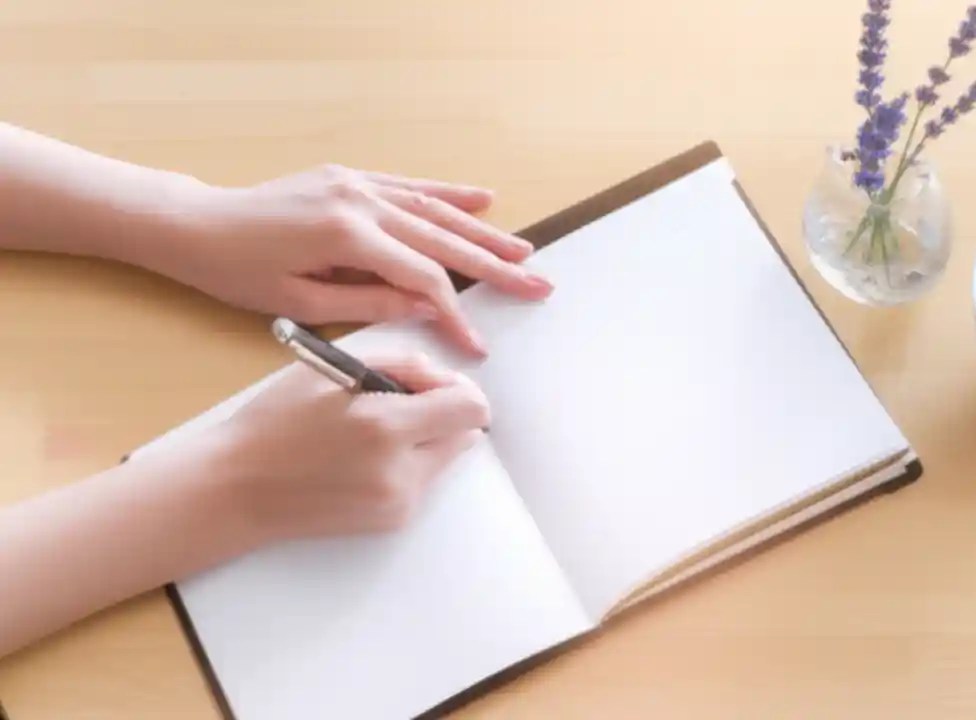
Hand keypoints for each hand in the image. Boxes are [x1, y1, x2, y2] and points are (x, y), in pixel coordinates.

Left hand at [166, 165, 553, 354]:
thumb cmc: (238, 273)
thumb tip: (425, 307)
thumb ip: (368, 303)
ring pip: (435, 210)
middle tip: (537, 285)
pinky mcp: (350, 178)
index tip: (475, 345)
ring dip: (484, 231)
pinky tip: (485, 197)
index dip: (453, 313)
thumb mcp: (300, 304)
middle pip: (442, 239)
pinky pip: (410, 186)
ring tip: (524, 252)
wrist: (198, 226)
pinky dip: (449, 193)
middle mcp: (360, 201)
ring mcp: (357, 184)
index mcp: (346, 236)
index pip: (420, 278)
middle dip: (494, 266)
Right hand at [213, 353, 489, 540]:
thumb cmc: (276, 422)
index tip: (435, 384)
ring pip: (447, 458)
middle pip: (466, 434)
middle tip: (402, 403)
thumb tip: (441, 377)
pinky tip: (366, 458)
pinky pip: (424, 481)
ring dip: (427, 439)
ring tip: (375, 431)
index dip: (460, 390)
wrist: (237, 489)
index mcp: (385, 425)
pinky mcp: (392, 521)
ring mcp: (399, 502)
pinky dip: (409, 464)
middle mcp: (400, 470)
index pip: (470, 409)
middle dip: (444, 413)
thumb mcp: (331, 371)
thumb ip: (398, 364)